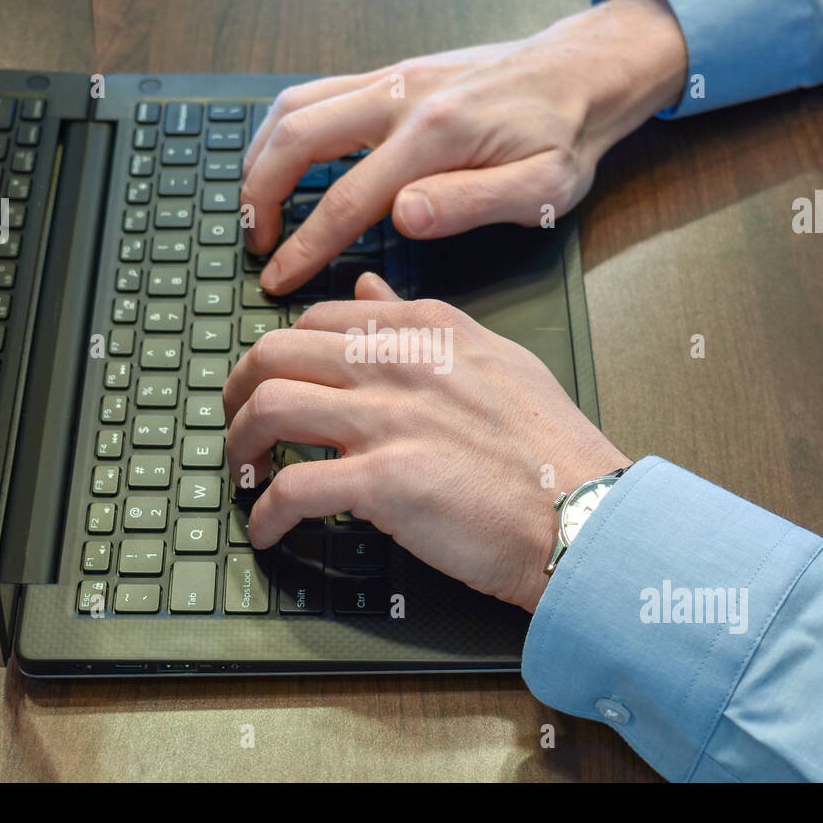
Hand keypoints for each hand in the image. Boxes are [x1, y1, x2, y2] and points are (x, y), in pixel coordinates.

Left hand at [222, 273, 631, 612]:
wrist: (584, 513)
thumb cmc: (550, 447)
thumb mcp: (494, 358)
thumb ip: (426, 319)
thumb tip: (369, 291)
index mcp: (425, 331)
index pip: (321, 317)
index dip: (283, 351)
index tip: (276, 380)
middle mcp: (398, 365)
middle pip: (275, 353)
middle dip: (238, 390)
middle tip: (238, 423)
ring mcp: (388, 421)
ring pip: (268, 410)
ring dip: (239, 447)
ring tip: (244, 476)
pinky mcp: (383, 483)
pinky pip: (292, 490)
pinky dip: (266, 516)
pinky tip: (267, 532)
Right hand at [240, 0, 686, 293]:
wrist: (583, 72)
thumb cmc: (565, 136)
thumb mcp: (543, 188)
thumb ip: (471, 204)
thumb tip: (403, 216)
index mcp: (436, 134)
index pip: (346, 199)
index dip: (305, 245)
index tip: (277, 278)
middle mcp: (402, 97)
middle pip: (297, 138)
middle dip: (261, 194)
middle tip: (256, 243)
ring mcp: (392, 79)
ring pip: (296, 106)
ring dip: (262, 154)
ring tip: (255, 205)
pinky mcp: (392, 75)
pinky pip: (316, 93)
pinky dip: (284, 129)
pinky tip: (283, 161)